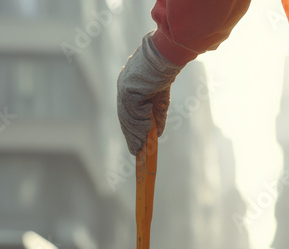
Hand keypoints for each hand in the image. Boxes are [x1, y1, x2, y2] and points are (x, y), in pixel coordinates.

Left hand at [117, 31, 182, 155]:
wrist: (165, 55)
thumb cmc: (164, 74)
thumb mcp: (161, 101)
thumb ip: (157, 118)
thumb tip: (155, 136)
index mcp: (129, 90)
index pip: (127, 115)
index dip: (131, 133)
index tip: (135, 147)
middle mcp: (123, 88)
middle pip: (125, 118)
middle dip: (131, 136)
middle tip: (137, 152)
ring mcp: (124, 88)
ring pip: (127, 116)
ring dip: (137, 131)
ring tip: (143, 143)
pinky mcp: (127, 87)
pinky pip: (132, 109)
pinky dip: (140, 119)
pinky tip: (148, 122)